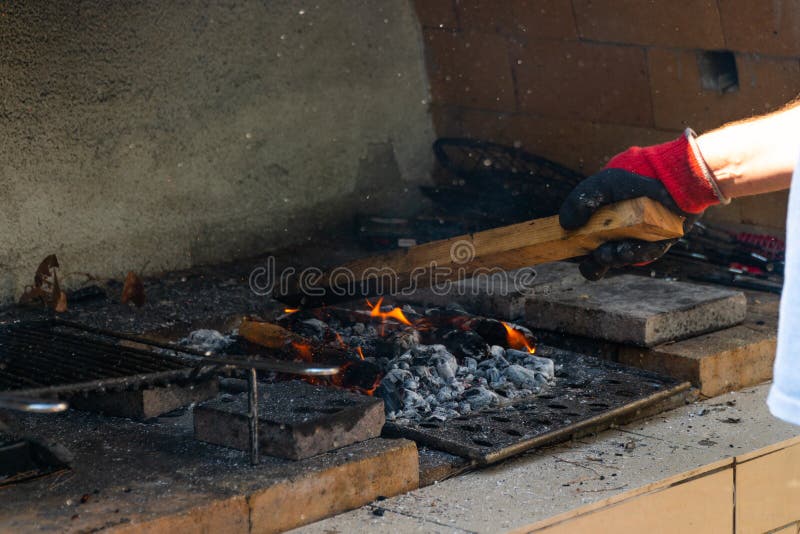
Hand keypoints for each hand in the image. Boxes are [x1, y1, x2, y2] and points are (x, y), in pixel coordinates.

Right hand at [559, 130, 726, 279]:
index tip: (573, 249)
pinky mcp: (656, 246)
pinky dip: (638, 250)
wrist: (671, 177)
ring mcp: (634, 244)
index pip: (578, 249)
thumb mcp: (601, 185)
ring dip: (614, 258)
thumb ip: (580, 200)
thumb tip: (564, 224)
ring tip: (615, 249)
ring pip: (618, 262)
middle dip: (594, 264)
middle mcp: (613, 240)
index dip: (574, 253)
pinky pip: (645, 256)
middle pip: (595, 265)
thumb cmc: (632, 181)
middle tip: (598, 253)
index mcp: (596, 228)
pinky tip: (636, 243)